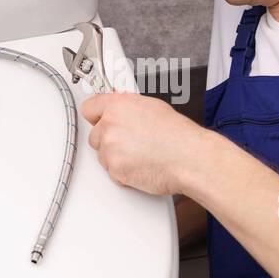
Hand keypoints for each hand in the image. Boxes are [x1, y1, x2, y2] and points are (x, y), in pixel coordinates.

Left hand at [80, 93, 205, 195]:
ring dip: (116, 158)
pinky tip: (142, 165)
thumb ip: (128, 107)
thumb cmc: (178, 135)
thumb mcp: (152, 107)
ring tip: (140, 155)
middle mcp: (111, 125)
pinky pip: (112, 172)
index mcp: (119, 105)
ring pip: (103, 155)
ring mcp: (110, 148)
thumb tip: (120, 110)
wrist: (188, 158)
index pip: (89, 108)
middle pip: (95, 136)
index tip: (98, 120)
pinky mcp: (115, 169)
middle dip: (108, 141)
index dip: (96, 116)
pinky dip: (124, 172)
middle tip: (129, 144)